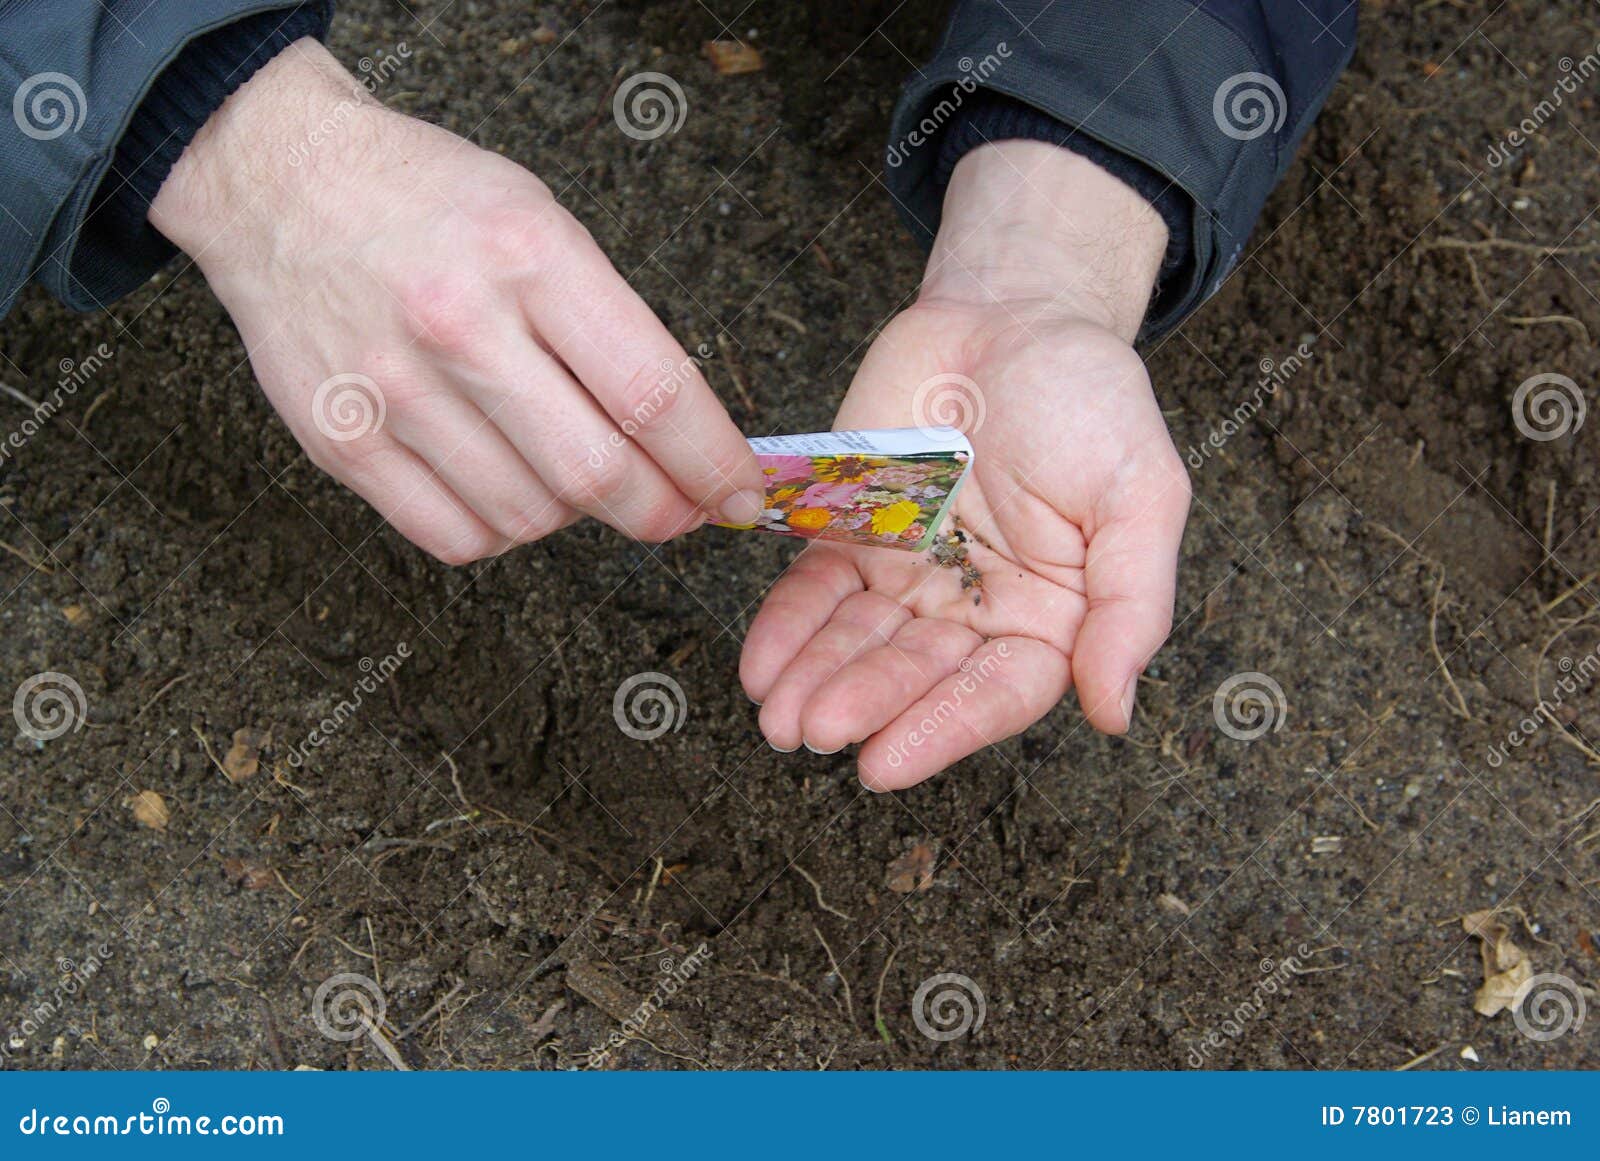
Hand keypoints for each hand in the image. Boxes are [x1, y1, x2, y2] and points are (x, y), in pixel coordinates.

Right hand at [150, 40, 763, 563]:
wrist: (279, 183)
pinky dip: (500, 534)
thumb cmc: (430, 203)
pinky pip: (455, 537)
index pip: (652, 393)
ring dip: (574, 516)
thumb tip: (686, 443)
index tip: (742, 494)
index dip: (713, 463)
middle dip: (663, 512)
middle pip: (598, 475)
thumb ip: (613, 329)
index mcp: (530, 255)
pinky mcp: (341, 442)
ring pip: (530, 518)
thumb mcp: (543, 221)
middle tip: (679, 510)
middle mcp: (460, 324)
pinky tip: (504, 487)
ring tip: (567, 471)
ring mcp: (394, 389)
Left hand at [740, 141, 1189, 789]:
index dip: (939, 730)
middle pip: (913, 673)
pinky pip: (814, 588)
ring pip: (856, 641)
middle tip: (810, 731)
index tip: (882, 764)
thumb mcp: (1142, 493)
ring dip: (814, 680)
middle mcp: (975, 610)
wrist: (1012, 313)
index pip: (992, 693)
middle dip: (861, 702)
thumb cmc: (1091, 400)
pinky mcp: (854, 532)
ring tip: (774, 715)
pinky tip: (758, 664)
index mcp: (1050, 618)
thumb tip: (1114, 713)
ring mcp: (910, 574)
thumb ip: (1132, 604)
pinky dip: (784, 626)